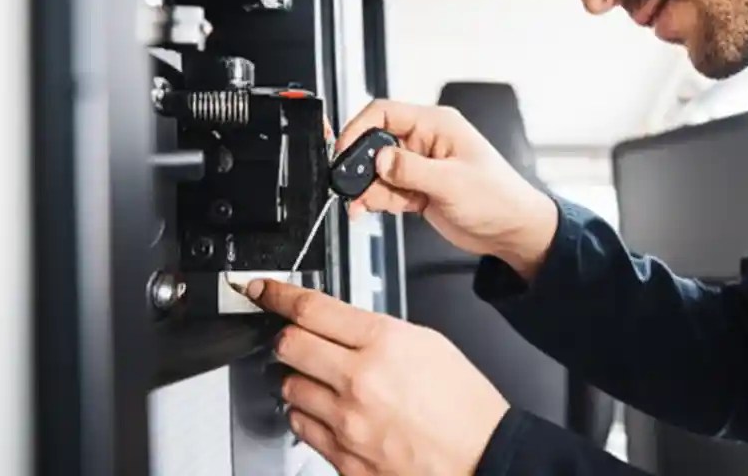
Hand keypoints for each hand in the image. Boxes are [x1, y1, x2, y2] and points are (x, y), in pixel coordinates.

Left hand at [247, 279, 508, 475]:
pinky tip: (331, 413)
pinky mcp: (342, 457)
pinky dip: (309, 415)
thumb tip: (341, 326)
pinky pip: (301, 426)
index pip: (311, 308)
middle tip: (296, 339)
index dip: (277, 294)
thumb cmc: (466, 408)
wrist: (483, 462)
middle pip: (289, 345)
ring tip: (328, 383)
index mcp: (385, 343)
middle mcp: (360, 380)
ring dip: (299, 380)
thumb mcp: (430, 345)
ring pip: (289, 387)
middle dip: (287, 337)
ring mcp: (347, 422)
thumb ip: (379, 331)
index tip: (263, 290)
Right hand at [335, 99, 557, 280]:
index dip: (359, 128)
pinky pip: (386, 189)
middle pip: (375, 142)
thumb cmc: (499, 198)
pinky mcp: (418, 188)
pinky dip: (375, 199)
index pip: (385, 113)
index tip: (343, 152)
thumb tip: (379, 158)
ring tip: (362, 205)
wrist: (512, 231)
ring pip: (377, 170)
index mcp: (436, 125)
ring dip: (366, 188)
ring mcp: (420, 166)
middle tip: (349, 186)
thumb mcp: (452, 182)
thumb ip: (411, 169)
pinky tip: (371, 209)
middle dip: (359, 166)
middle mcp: (425, 141)